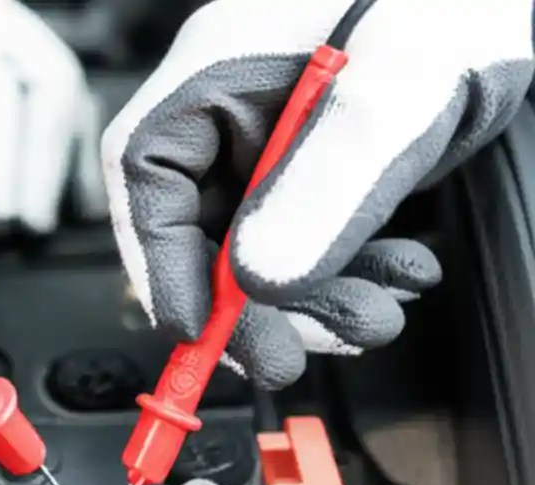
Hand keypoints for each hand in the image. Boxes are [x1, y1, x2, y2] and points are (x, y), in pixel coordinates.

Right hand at [101, 0, 533, 388]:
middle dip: (251, 303)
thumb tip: (263, 278)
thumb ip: (331, 178)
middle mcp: (236, 101)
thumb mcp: (404, 82)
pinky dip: (348, 272)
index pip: (146, 174)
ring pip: (259, 243)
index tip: (198, 330)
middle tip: (293, 351)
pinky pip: (310, 233)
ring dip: (312, 299)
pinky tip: (396, 276)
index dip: (160, 263)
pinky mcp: (321, 156)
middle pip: (201, 224)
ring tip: (372, 314)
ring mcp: (277, 131)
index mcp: (219, 66)